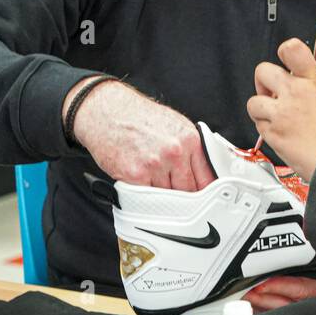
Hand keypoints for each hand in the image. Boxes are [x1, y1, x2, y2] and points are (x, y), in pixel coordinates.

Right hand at [65, 79, 214, 189]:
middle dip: (183, 197)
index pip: (207, 177)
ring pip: (168, 197)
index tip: (206, 202)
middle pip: (188, 191)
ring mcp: (155, 164)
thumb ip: (192, 149)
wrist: (108, 112)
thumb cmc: (140, 118)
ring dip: (162, 197)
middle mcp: (174, 152)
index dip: (206, 193)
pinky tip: (142, 187)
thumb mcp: (175, 125)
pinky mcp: (134, 175)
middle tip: (178, 200)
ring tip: (154, 184)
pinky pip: (147, 198)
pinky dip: (145, 198)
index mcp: (189, 139)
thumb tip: (206, 172)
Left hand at [248, 38, 315, 180]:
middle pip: (262, 71)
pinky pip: (257, 126)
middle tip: (271, 95)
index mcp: (314, 82)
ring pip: (253, 102)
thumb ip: (311, 89)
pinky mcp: (273, 133)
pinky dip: (265, 131)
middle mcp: (296, 92)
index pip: (292, 49)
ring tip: (275, 119)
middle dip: (263, 83)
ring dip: (260, 110)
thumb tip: (297, 85)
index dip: (283, 52)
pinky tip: (281, 135)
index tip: (283, 64)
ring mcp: (282, 113)